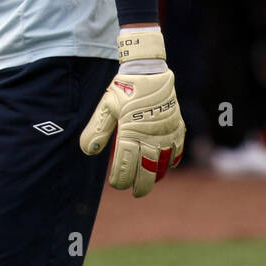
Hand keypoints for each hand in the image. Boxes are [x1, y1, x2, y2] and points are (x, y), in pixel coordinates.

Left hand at [80, 28, 184, 197]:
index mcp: (131, 132)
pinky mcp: (177, 128)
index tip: (116, 185)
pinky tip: (166, 166)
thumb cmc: (124, 89)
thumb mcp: (105, 107)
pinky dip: (172, 160)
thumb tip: (88, 152)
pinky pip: (177, 150)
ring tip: (148, 183)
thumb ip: (97, 130)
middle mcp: (151, 136)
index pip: (126, 164)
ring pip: (164, 163)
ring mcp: (167, 133)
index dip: (121, 178)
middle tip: (135, 193)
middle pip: (148, 170)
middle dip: (141, 185)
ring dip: (157, 175)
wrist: (149, 71)